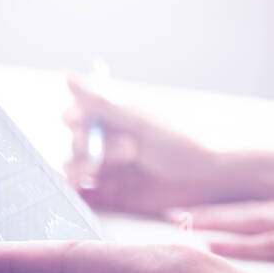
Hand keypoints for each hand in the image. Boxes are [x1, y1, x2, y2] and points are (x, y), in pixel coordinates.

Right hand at [63, 78, 227, 214]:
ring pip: (75, 168)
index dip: (74, 118)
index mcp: (113, 118)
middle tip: (125, 148)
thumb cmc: (180, 143)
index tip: (83, 122)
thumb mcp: (139, 122)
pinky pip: (86, 194)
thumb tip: (66, 77)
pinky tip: (90, 188)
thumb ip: (101, 104)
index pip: (76, 115)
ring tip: (105, 169)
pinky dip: (81, 192)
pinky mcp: (113, 195)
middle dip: (88, 145)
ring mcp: (110, 169)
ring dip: (82, 167)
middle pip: (74, 142)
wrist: (208, 179)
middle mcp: (108, 141)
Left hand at [177, 193, 273, 272]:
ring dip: (212, 225)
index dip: (229, 215)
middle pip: (248, 213)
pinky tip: (208, 249)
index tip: (197, 216)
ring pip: (250, 224)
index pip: (266, 214)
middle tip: (170, 215)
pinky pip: (268, 246)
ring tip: (177, 226)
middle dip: (209, 214)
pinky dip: (236, 247)